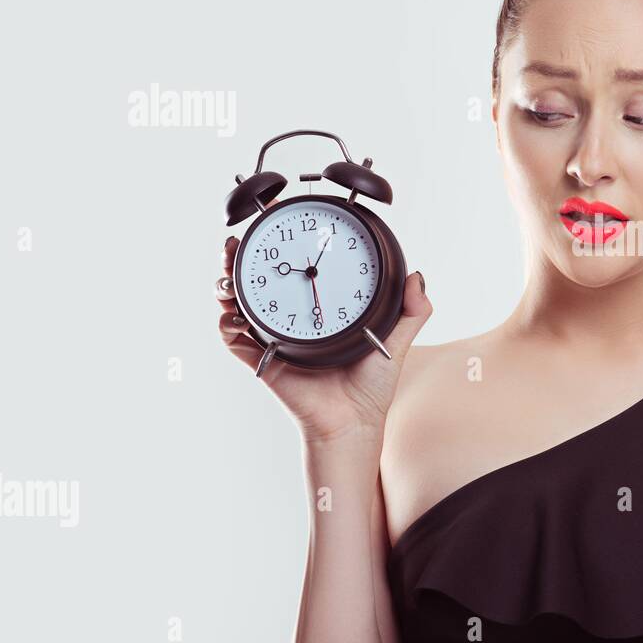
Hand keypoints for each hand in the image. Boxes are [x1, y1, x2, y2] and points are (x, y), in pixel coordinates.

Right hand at [215, 213, 431, 450]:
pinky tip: (233, 313)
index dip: (279, 245)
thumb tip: (417, 277)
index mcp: (319, 308)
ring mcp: (272, 337)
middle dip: (241, 258)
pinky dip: (226, 321)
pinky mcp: (261, 359)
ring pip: (236, 303)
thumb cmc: (373, 385)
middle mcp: (291, 318)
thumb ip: (412, 311)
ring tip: (229, 270)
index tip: (276, 221)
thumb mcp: (396, 340)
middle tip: (239, 243)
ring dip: (226, 283)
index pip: (295, 269)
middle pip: (255, 280)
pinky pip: (232, 337)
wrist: (354, 421)